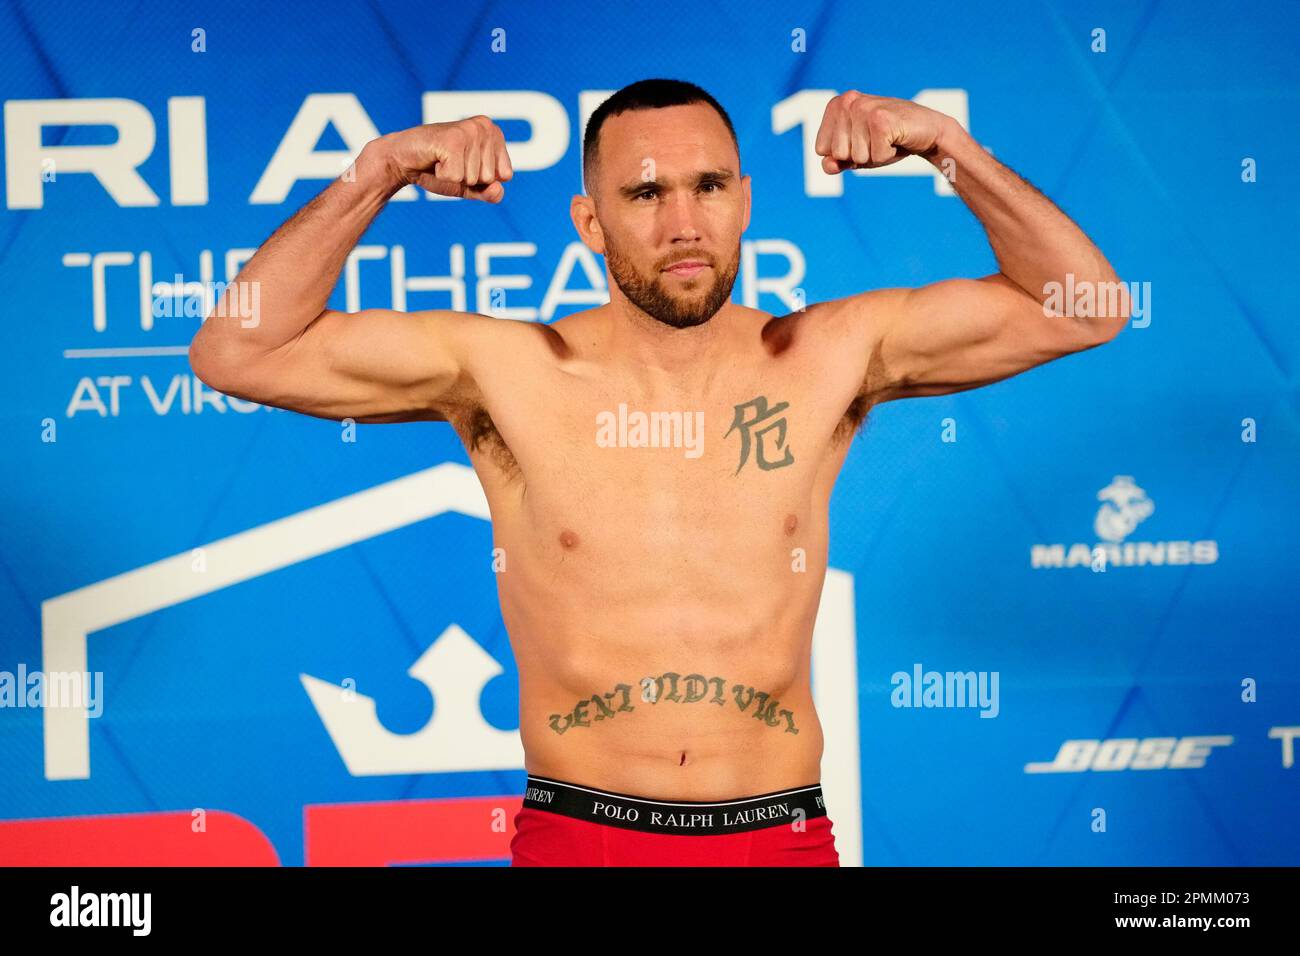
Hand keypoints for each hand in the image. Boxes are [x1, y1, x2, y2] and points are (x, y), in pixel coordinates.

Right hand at [377, 116, 513, 201]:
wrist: (403, 160)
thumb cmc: (438, 170)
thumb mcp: (470, 186)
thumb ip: (488, 193)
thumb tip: (498, 189)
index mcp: (494, 133)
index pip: (505, 175)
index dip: (482, 180)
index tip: (464, 165)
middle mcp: (484, 127)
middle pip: (489, 177)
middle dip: (467, 178)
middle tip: (449, 162)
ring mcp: (469, 130)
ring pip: (474, 178)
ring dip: (454, 176)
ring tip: (442, 160)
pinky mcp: (453, 139)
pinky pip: (457, 177)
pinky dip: (443, 176)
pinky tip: (435, 160)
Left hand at [814, 91, 949, 173]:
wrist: (927, 129)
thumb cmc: (888, 140)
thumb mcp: (857, 152)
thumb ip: (837, 161)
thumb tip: (827, 166)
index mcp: (836, 106)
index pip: (821, 150)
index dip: (843, 155)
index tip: (862, 141)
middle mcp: (847, 102)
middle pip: (838, 154)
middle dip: (859, 156)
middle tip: (877, 140)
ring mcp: (864, 109)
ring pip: (857, 157)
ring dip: (875, 155)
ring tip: (887, 138)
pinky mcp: (881, 120)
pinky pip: (876, 157)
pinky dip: (888, 155)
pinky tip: (897, 138)